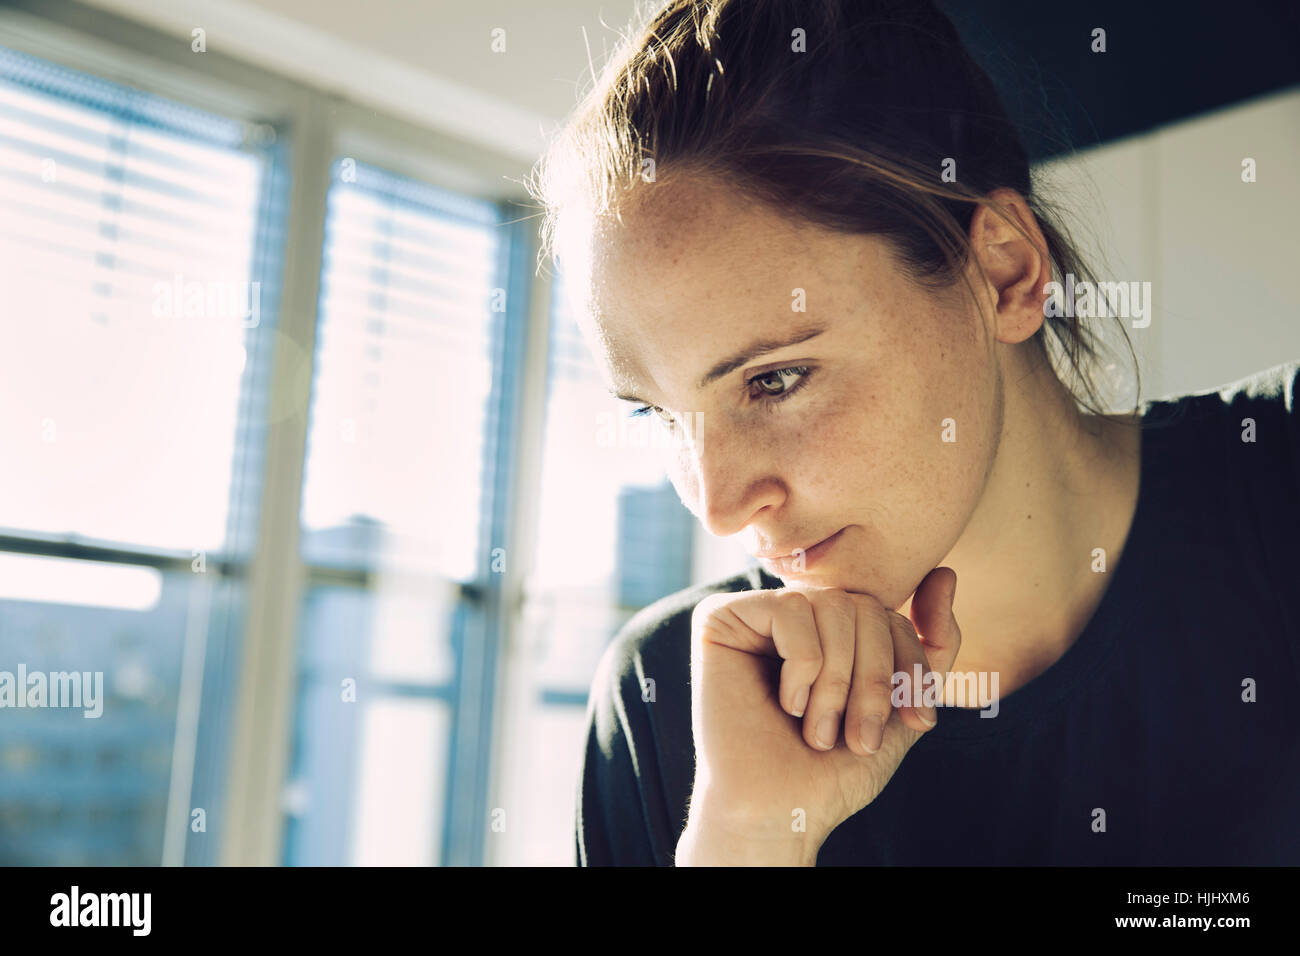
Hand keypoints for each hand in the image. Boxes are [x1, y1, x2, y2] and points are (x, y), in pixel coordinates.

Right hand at [675, 567, 960, 864]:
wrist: (778, 812)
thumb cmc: (832, 770)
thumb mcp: (902, 707)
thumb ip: (929, 645)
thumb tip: (945, 573)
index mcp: (831, 632)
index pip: (891, 615)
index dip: (912, 665)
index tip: (919, 720)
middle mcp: (794, 614)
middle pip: (864, 607)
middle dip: (876, 679)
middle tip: (860, 738)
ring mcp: (756, 613)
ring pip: (831, 606)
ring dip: (838, 680)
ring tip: (819, 731)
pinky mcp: (721, 617)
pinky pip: (790, 610)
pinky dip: (802, 666)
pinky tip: (785, 704)